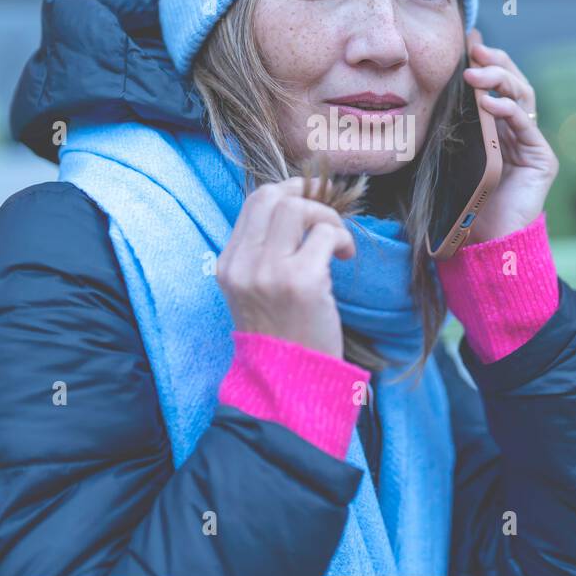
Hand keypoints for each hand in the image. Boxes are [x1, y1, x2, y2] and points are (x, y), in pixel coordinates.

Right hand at [215, 176, 355, 359]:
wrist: (287, 383)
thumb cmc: (281, 336)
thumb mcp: (255, 291)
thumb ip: (263, 254)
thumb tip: (296, 207)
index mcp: (229, 265)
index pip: (253, 203)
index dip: (287, 192)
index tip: (310, 201)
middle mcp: (244, 265)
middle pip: (272, 197)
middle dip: (308, 197)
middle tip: (327, 217)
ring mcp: (270, 273)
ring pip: (297, 209)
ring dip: (327, 217)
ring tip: (337, 242)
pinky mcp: (302, 283)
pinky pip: (326, 235)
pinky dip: (342, 238)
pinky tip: (345, 257)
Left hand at [461, 31, 558, 243]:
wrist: (485, 246)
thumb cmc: (461, 206)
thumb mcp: (445, 158)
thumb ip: (445, 130)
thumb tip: (421, 96)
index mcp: (494, 127)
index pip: (493, 84)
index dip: (483, 61)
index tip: (465, 42)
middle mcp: (516, 131)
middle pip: (512, 83)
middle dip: (494, 62)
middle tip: (473, 50)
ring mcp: (531, 143)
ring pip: (522, 96)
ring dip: (500, 79)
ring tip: (475, 72)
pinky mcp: (541, 159)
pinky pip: (526, 124)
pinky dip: (508, 108)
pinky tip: (489, 101)